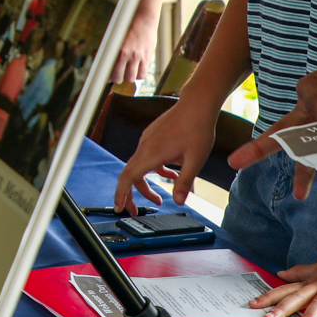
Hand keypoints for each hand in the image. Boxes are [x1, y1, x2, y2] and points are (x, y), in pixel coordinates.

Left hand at [107, 7, 159, 85]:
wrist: (143, 19)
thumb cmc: (127, 28)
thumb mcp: (114, 37)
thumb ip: (107, 51)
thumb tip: (100, 64)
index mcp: (114, 48)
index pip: (107, 70)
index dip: (107, 77)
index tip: (107, 77)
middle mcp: (125, 53)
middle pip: (118, 78)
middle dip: (118, 78)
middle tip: (119, 74)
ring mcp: (137, 56)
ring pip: (131, 79)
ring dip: (129, 77)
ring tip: (129, 71)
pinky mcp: (147, 57)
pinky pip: (143, 74)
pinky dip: (139, 75)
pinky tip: (138, 69)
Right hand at [112, 97, 216, 211]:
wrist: (197, 105)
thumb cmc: (198, 129)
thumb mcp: (195, 161)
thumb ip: (184, 182)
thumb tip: (179, 201)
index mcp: (152, 154)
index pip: (128, 177)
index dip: (121, 194)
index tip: (118, 207)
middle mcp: (145, 147)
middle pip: (130, 175)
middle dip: (131, 195)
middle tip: (135, 211)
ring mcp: (147, 140)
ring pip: (139, 167)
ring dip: (145, 184)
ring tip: (159, 199)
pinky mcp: (152, 137)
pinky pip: (146, 158)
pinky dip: (154, 171)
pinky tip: (171, 174)